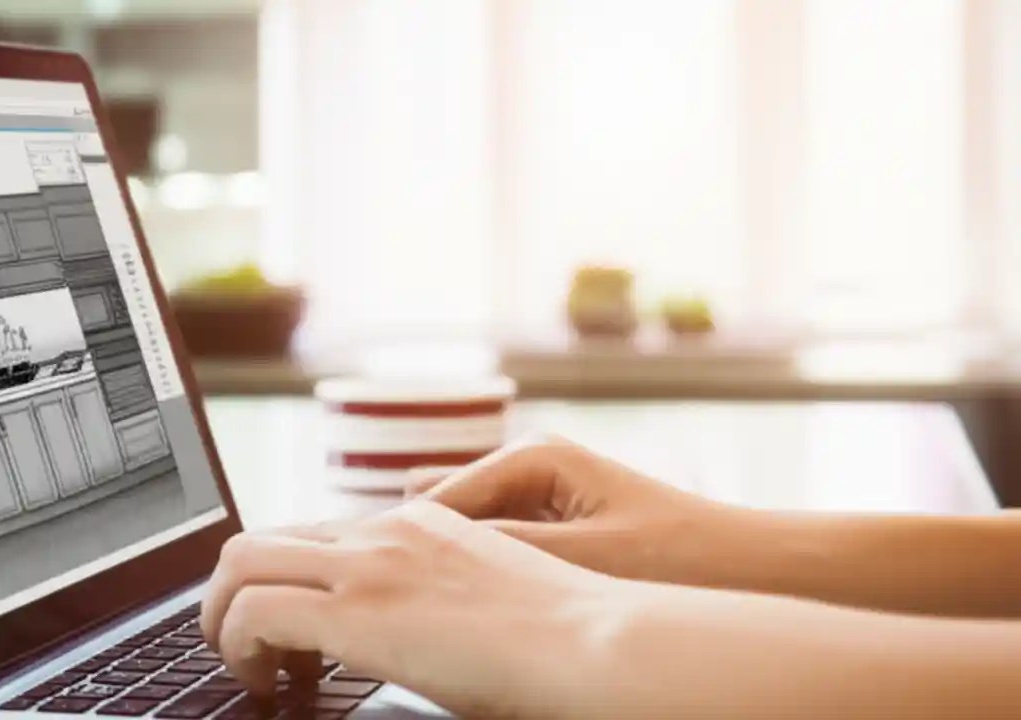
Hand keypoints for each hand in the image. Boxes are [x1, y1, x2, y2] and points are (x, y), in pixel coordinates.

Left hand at [200, 500, 626, 717]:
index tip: (283, 633)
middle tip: (245, 648)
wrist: (593, 644)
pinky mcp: (358, 611)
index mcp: (416, 523)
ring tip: (247, 669)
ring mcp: (368, 564)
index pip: (311, 535)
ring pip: (240, 565)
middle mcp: (383, 531)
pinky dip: (241, 649)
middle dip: (231, 595)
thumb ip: (437, 595)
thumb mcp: (486, 595)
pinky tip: (271, 686)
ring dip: (225, 620)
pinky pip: (254, 614)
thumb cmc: (561, 637)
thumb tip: (414, 634)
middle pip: (260, 540)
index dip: (280, 581)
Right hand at [410, 435, 741, 582]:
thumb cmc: (679, 554)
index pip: (437, 499)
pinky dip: (478, 575)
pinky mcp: (556, 529)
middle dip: (414, 551)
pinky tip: (462, 607)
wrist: (751, 567)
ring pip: (467, 535)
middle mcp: (530, 466)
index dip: (395, 540)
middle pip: (444, 514)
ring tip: (411, 604)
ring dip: (445, 566)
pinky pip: (496, 550)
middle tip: (378, 594)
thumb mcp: (581, 555)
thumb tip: (427, 548)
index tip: (359, 575)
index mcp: (533, 455)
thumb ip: (503, 546)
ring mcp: (542, 498)